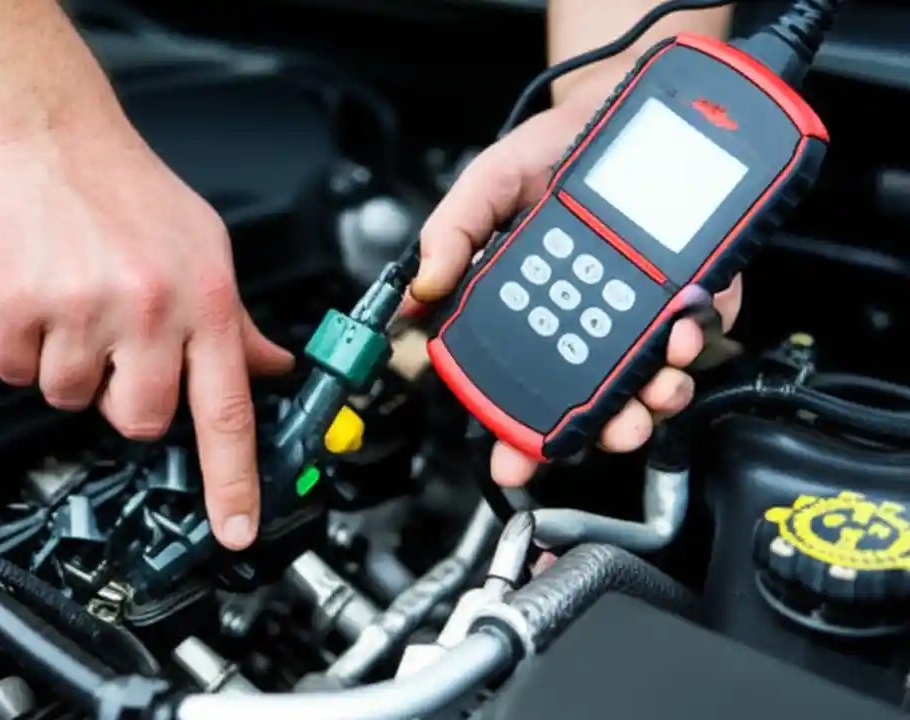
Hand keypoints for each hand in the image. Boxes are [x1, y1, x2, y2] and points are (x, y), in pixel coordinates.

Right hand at [0, 130, 293, 548]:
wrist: (53, 137)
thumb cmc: (130, 191)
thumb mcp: (205, 249)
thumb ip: (235, 321)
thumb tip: (270, 367)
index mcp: (203, 300)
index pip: (226, 410)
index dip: (233, 480)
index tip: (235, 528)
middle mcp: (150, 310)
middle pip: (139, 421)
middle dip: (124, 401)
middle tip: (118, 350)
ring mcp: (83, 310)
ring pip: (70, 400)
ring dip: (70, 368)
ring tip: (77, 309)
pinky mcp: (21, 307)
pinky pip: (19, 372)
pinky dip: (24, 348)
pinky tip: (40, 302)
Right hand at [413, 84, 742, 486]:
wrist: (624, 105)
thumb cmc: (551, 148)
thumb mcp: (487, 184)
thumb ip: (452, 234)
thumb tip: (421, 292)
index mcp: (534, 307)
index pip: (526, 383)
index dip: (521, 431)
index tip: (516, 461)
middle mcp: (590, 317)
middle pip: (599, 397)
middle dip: (607, 427)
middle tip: (611, 430)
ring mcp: (644, 308)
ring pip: (654, 377)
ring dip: (657, 396)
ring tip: (656, 385)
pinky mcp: (698, 287)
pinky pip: (703, 328)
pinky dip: (696, 341)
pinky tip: (683, 331)